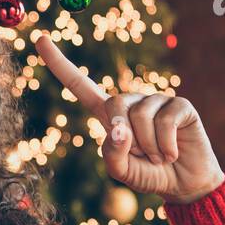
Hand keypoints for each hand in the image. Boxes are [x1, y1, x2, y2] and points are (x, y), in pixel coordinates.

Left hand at [33, 32, 224, 204]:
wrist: (183, 184)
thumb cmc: (148, 174)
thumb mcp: (121, 170)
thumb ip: (113, 153)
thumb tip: (121, 128)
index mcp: (108, 113)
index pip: (80, 85)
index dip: (59, 64)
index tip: (40, 39)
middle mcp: (131, 101)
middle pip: (114, 104)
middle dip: (127, 139)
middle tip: (142, 156)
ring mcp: (156, 100)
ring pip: (140, 116)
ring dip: (149, 147)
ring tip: (158, 156)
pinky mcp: (180, 105)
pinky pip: (166, 122)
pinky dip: (167, 146)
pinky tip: (173, 153)